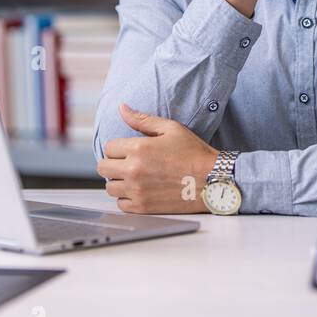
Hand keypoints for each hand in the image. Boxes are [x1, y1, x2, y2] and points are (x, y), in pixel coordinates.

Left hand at [96, 104, 218, 213]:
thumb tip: (122, 108)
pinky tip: (139, 191)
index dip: (118, 148)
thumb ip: (142, 119)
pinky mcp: (143, 207)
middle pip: (103, 167)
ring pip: (110, 187)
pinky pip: (121, 204)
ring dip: (118, 182)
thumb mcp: (171, 128)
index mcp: (138, 148)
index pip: (109, 147)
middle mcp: (134, 170)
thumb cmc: (194, 153)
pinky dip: (126, 198)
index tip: (128, 150)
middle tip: (127, 163)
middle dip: (113, 163)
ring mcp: (137, 190)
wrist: (212, 180)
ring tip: (134, 177)